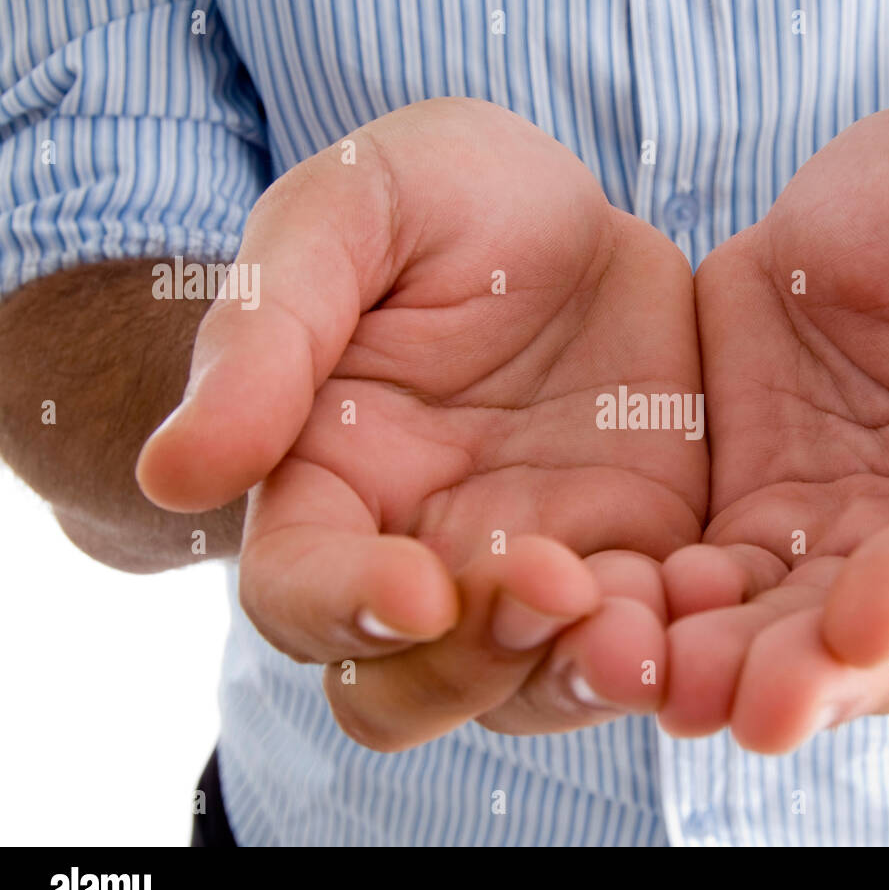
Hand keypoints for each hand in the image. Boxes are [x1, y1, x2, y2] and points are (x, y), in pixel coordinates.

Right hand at [138, 99, 704, 747]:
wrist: (572, 214)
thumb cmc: (438, 200)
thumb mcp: (351, 215)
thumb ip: (267, 331)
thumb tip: (176, 476)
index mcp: (325, 483)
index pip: (297, 593)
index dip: (344, 607)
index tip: (418, 587)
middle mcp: (418, 551)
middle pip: (408, 687)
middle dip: (473, 664)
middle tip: (551, 583)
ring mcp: (530, 565)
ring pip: (529, 688)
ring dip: (577, 676)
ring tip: (638, 630)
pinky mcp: (632, 556)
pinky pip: (646, 639)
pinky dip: (672, 642)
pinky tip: (712, 596)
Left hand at [660, 105, 888, 752]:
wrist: (839, 216)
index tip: (866, 623)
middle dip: (826, 678)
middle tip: (759, 711)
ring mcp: (835, 547)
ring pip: (794, 639)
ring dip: (739, 676)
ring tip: (677, 692)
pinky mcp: (751, 538)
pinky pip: (712, 599)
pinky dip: (675, 624)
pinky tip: (626, 628)